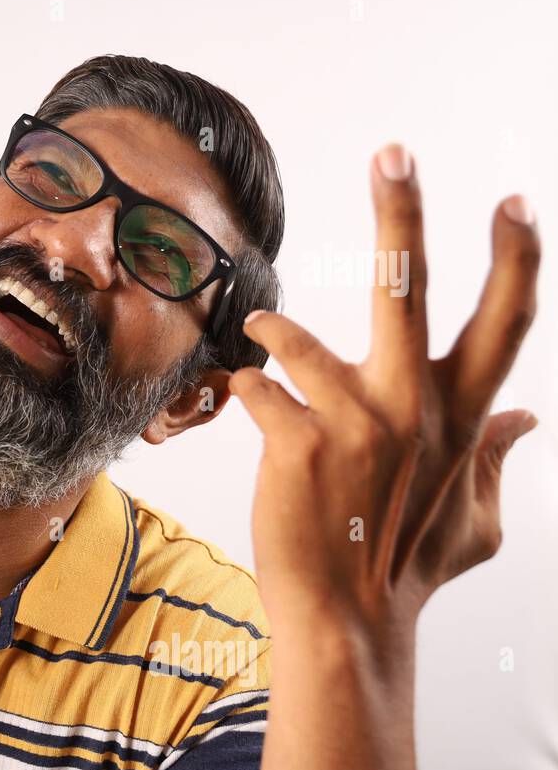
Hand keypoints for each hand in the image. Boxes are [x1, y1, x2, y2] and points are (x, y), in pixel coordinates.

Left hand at [230, 146, 539, 648]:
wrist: (345, 619)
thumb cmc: (408, 567)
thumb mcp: (476, 520)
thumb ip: (494, 458)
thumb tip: (528, 414)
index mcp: (462, 416)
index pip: (506, 321)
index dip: (514, 257)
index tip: (512, 200)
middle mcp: (415, 408)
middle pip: (411, 290)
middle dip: (403, 214)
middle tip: (393, 151)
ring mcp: (357, 422)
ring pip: (302, 339)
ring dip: (275, 330)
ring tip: (259, 325)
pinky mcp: (299, 442)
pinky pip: (260, 389)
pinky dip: (247, 386)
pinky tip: (241, 393)